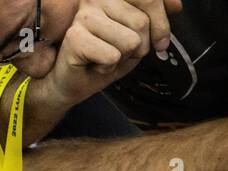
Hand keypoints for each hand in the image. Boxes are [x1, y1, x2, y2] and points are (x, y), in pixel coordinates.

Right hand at [40, 0, 181, 107]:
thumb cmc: (102, 59)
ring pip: (130, 41)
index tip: (161, 42)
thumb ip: (155, 18)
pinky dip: (106, 68)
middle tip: (119, 54)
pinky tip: (93, 65)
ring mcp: (84, 17)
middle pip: (142, 23)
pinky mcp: (75, 38)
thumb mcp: (136, 36)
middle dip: (137, 48)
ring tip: (105, 58)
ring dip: (121, 58)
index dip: (162, 24)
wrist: (71, 84)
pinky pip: (112, 56)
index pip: (150, 0)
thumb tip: (177, 6)